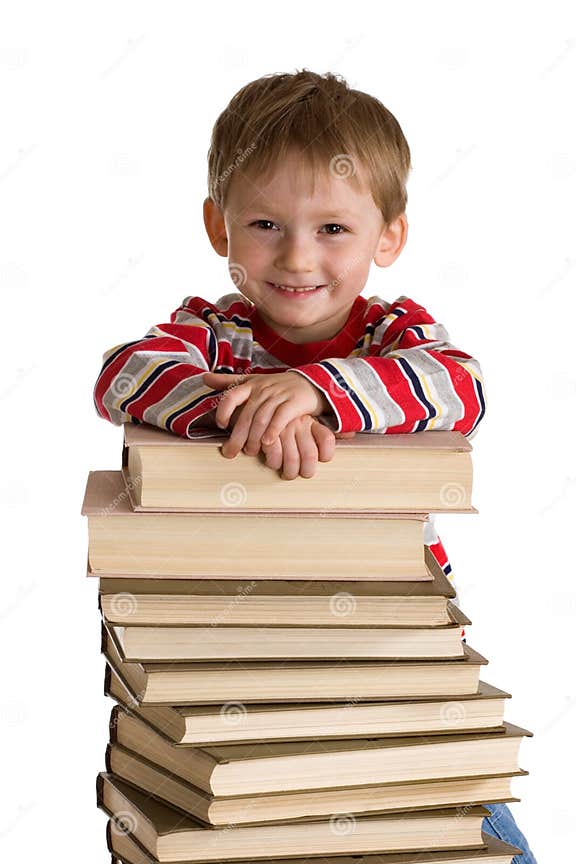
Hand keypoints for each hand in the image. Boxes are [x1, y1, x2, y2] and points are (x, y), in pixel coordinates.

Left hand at [202, 370, 331, 457]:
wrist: (309, 382)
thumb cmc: (277, 386)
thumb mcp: (253, 380)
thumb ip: (229, 381)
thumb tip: (204, 378)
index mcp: (251, 384)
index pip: (232, 395)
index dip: (224, 411)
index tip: (221, 426)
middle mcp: (263, 389)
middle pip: (246, 414)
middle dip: (237, 436)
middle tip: (231, 452)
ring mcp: (279, 395)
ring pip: (262, 418)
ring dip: (254, 437)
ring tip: (250, 451)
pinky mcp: (294, 402)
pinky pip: (281, 417)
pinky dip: (273, 431)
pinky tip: (268, 443)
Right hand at [261, 416, 356, 479]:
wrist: (260, 398)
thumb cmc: (287, 415)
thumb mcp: (308, 418)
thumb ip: (325, 429)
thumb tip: (351, 434)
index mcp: (311, 420)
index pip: (327, 438)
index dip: (327, 453)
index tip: (323, 459)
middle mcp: (299, 424)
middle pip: (310, 455)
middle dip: (307, 471)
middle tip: (304, 474)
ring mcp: (283, 429)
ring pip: (292, 460)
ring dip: (289, 472)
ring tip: (287, 473)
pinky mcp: (266, 434)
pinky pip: (273, 456)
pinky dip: (273, 464)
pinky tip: (272, 463)